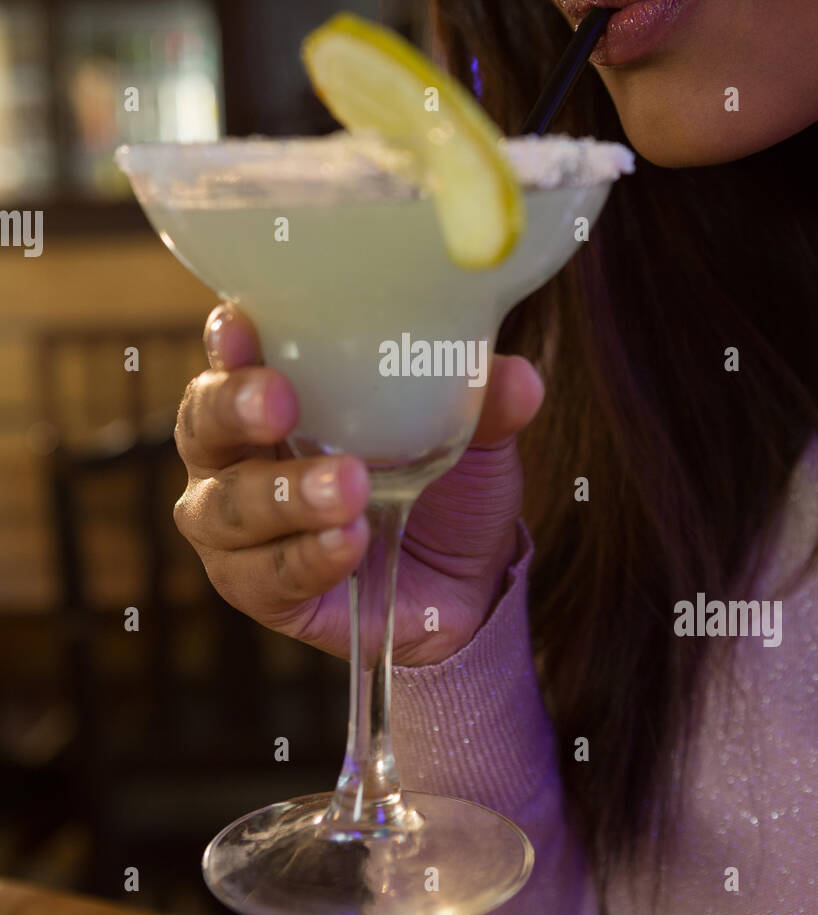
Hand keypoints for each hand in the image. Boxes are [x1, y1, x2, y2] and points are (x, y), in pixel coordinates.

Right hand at [172, 303, 543, 666]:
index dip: (226, 339)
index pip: (230, 354)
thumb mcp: (475, 438)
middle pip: (203, 425)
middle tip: (281, 402)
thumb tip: (517, 377)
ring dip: (285, 494)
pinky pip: (266, 575)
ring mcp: (235, 527)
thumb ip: (485, 402)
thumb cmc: (446, 486)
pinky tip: (349, 543)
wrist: (467, 587)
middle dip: (235, 409)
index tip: (240, 324)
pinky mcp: (258, 590)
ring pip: (227, 507)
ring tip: (349, 488)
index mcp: (273, 393)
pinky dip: (308, 557)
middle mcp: (236, 454)